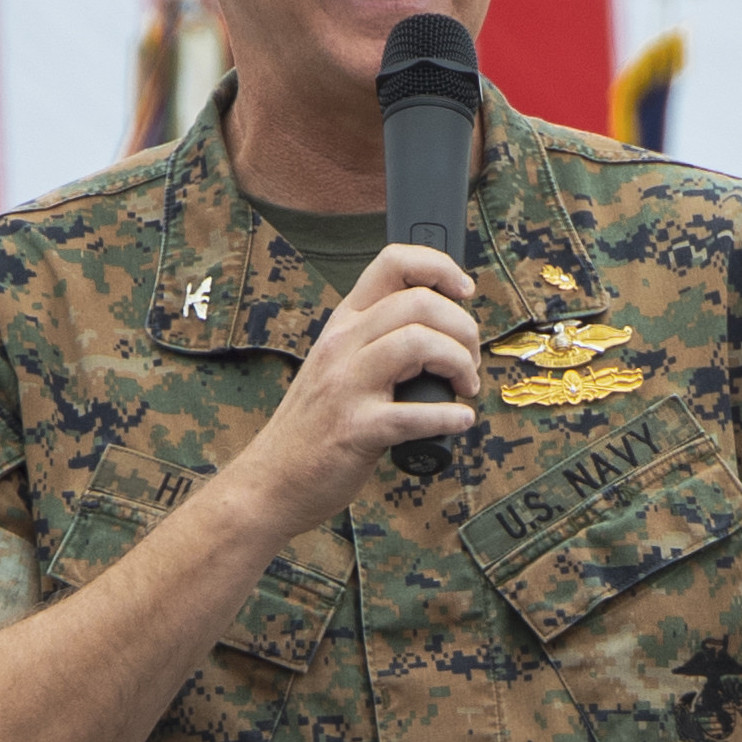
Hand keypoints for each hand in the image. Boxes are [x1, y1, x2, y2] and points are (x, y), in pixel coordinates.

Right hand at [226, 245, 478, 544]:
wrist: (272, 478)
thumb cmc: (316, 424)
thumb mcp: (338, 362)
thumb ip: (380, 339)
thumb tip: (445, 328)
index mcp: (344, 323)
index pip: (393, 263)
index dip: (439, 267)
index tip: (464, 289)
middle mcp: (343, 344)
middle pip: (419, 303)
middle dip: (463, 329)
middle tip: (468, 362)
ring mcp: (346, 385)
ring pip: (419, 342)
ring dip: (459, 364)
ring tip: (463, 388)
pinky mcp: (355, 429)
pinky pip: (414, 414)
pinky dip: (449, 417)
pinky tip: (459, 421)